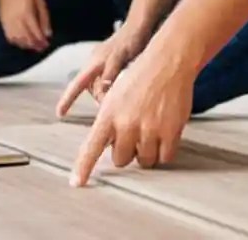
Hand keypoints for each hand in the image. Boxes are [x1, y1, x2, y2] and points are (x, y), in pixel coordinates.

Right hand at [0, 0, 51, 52]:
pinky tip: (21, 42)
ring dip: (25, 45)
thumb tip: (48, 33)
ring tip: (32, 46)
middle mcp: (16, 20)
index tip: (46, 45)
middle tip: (40, 48)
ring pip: (16, 39)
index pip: (35, 33)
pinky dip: (15, 41)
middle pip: (25, 38)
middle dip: (34, 45)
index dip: (41, 41)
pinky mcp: (2, 21)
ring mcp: (7, 21)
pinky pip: (8, 36)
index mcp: (26, 14)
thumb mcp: (40, 1)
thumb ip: (44, 18)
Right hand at [56, 24, 147, 115]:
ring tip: (121, 98)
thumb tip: (101, 91)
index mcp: (94, 62)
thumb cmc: (131, 40)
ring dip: (106, 94)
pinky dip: (112, 88)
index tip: (59, 113)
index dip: (67, 99)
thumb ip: (110, 73)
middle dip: (97, 99)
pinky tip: (124, 90)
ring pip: (98, 85)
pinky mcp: (112, 63)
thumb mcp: (120, 57)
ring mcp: (103, 63)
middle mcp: (95, 63)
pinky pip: (107, 80)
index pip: (77, 84)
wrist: (141, 24)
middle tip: (113, 107)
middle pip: (89, 88)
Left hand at [68, 43, 195, 186]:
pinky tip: (163, 135)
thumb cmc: (139, 79)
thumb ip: (109, 123)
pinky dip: (164, 151)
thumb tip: (107, 147)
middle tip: (134, 134)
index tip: (77, 183)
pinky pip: (164, 157)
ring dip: (146, 153)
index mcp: (108, 115)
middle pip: (120, 160)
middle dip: (126, 152)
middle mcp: (126, 124)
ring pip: (144, 161)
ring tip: (150, 131)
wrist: (167, 63)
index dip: (83, 168)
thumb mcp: (114, 97)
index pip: (91, 147)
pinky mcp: (170, 132)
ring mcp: (149, 129)